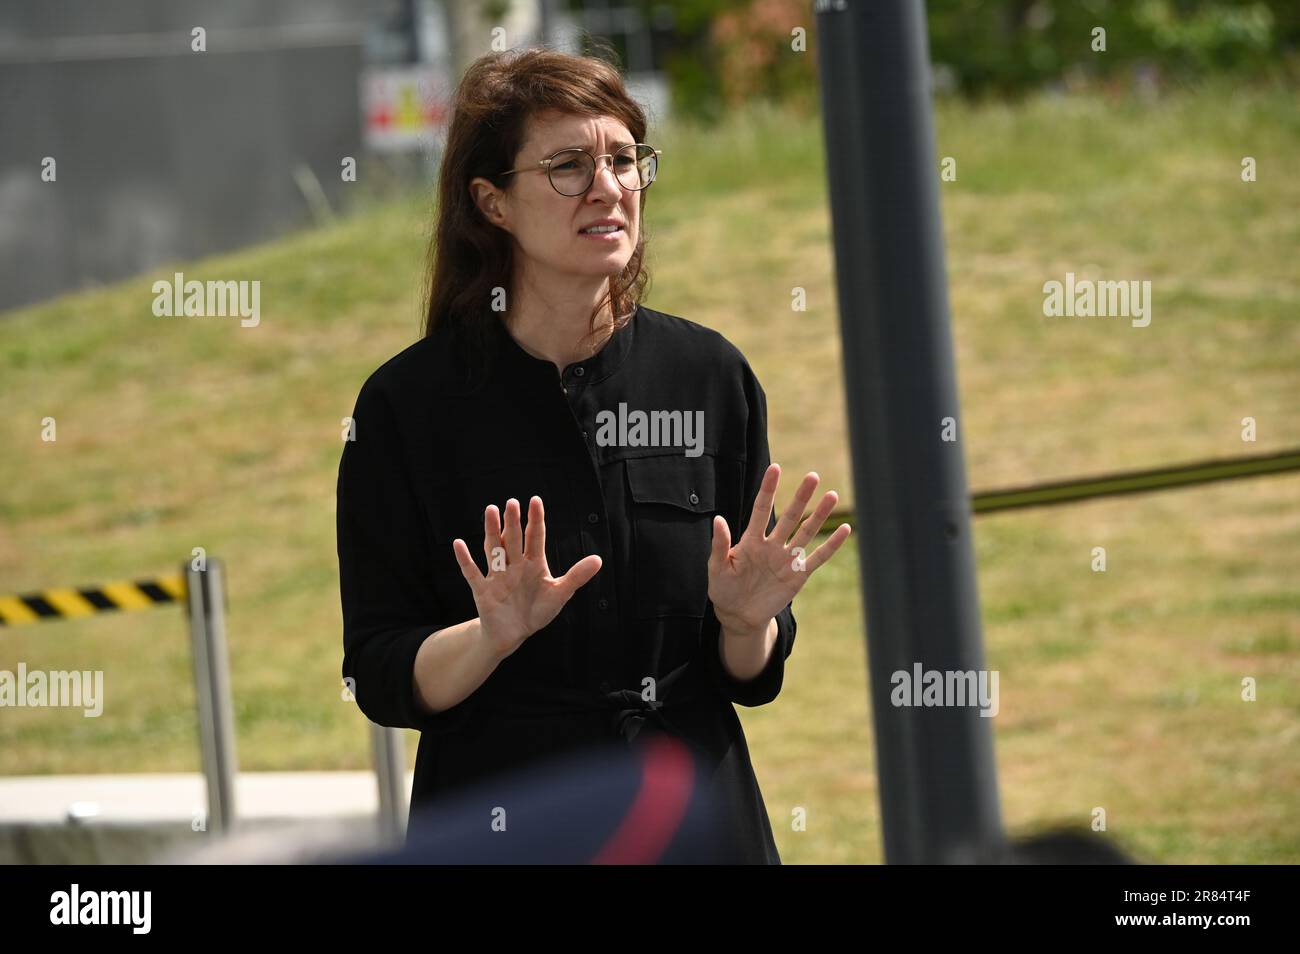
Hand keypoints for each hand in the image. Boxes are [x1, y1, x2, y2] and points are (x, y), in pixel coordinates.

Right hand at [452, 496, 601, 658]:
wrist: (513, 634)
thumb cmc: (536, 610)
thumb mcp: (559, 594)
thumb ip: (576, 576)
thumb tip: (599, 559)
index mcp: (533, 563)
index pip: (535, 537)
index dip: (535, 519)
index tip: (535, 500)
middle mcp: (514, 565)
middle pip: (513, 539)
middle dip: (512, 522)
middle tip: (511, 502)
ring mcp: (497, 576)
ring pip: (493, 549)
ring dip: (491, 531)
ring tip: (491, 511)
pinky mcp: (483, 590)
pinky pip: (472, 573)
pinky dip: (465, 559)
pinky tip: (458, 544)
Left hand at [707, 464, 851, 636]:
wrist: (738, 615)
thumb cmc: (723, 589)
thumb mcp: (716, 567)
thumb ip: (720, 544)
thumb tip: (718, 519)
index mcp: (751, 540)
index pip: (761, 509)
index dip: (768, 489)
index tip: (775, 468)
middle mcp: (772, 545)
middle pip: (790, 517)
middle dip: (801, 497)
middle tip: (813, 476)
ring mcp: (786, 559)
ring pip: (806, 532)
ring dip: (819, 515)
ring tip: (832, 495)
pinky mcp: (797, 576)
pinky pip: (817, 558)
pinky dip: (832, 545)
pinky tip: (845, 529)